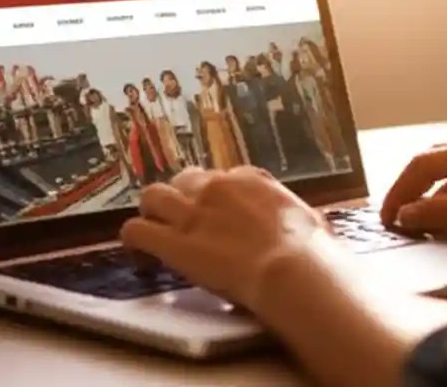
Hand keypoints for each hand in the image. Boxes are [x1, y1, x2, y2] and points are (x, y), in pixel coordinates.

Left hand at [120, 167, 335, 312]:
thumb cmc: (312, 252)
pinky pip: (136, 231)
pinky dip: (134, 243)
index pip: (223, 177)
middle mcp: (217, 188)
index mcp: (252, 181)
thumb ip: (297, 220)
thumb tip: (309, 230)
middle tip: (184, 223)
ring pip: (152, 196)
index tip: (219, 215)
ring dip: (152, 213)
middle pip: (184, 180)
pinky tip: (140, 259)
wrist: (293, 269)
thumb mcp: (311, 222)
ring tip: (154, 234)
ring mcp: (192, 213)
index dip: (216, 196)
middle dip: (181, 199)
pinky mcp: (172, 242)